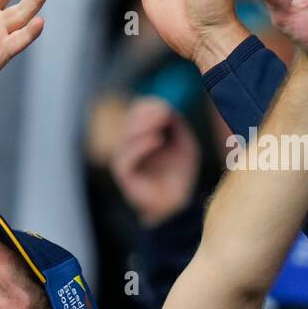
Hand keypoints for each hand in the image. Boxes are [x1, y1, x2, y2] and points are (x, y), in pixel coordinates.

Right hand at [111, 97, 200, 225]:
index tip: (166, 106)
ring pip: (127, 135)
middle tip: (165, 112)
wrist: (176, 202)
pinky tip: (157, 140)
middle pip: (130, 120)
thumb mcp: (184, 143)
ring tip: (162, 123)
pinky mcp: (123, 173)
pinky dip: (141, 145)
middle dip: (147, 114)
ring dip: (145, 126)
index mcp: (142, 133)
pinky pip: (127, 156)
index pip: (137, 111)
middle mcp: (129, 143)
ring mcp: (124, 157)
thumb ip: (176, 126)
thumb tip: (166, 108)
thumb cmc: (180, 173)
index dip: (149, 106)